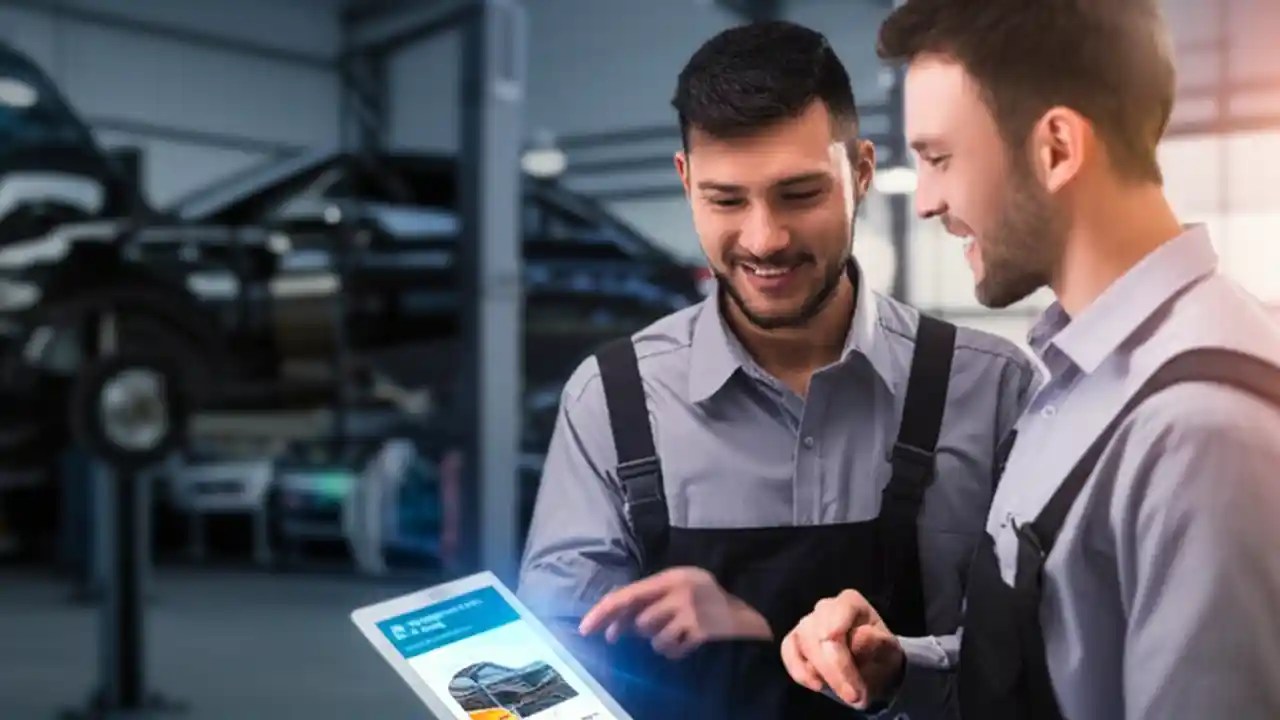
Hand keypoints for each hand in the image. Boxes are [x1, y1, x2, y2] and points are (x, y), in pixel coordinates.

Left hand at [578, 567, 771, 659]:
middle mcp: (681, 590)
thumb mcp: (682, 591)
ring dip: (661, 642)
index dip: (604, 611)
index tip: (585, 628)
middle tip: (637, 635)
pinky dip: (676, 652)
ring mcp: (692, 611)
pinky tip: (689, 643)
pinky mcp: (701, 631)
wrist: (751, 617)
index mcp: (673, 576)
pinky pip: (672, 650)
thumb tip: (615, 623)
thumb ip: (652, 600)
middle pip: (640, 620)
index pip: (629, 594)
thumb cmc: (710, 604)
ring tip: (679, 634)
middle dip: (639, 631)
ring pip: (654, 638)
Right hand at [779, 589, 904, 708]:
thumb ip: (876, 642)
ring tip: (846, 695)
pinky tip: (818, 686)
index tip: (850, 677)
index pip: (839, 616)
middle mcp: (824, 607)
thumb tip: (859, 635)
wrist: (871, 668)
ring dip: (823, 674)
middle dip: (836, 670)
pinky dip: (799, 671)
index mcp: (850, 602)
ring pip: (804, 644)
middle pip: (819, 635)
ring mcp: (806, 622)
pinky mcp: (793, 640)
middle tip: (855, 697)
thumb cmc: (880, 654)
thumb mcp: (888, 650)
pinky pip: (788, 652)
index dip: (842, 648)